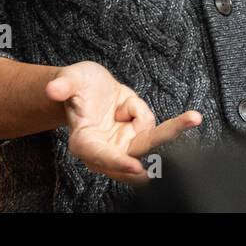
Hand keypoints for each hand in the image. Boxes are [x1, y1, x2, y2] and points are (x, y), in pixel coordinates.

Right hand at [45, 61, 201, 186]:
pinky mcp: (140, 141)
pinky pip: (156, 128)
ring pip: (152, 145)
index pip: (101, 156)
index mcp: (85, 142)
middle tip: (183, 142)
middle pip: (135, 156)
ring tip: (192, 118)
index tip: (136, 167)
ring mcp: (125, 148)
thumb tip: (53, 89)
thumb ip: (63, 84)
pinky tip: (130, 105)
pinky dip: (157, 118)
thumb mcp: (71, 78)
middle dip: (159, 150)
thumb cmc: (79, 85)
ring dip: (173, 132)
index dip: (118, 163)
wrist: (91, 89)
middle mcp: (106, 151)